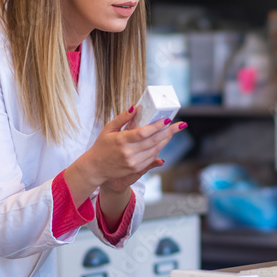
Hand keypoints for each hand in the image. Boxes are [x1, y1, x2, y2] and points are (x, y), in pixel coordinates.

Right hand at [69, 106, 185, 195]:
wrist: (95, 168)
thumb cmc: (101, 146)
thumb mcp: (108, 129)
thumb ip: (122, 118)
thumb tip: (136, 107)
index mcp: (121, 141)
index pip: (144, 132)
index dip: (157, 126)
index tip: (167, 119)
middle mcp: (129, 153)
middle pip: (153, 141)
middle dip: (169, 132)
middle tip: (180, 125)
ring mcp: (133, 162)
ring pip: (155, 150)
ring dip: (166, 140)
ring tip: (173, 131)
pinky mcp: (136, 168)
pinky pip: (151, 157)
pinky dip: (158, 149)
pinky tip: (163, 141)